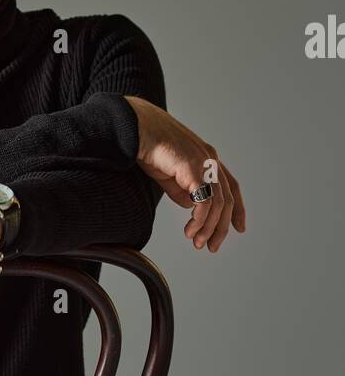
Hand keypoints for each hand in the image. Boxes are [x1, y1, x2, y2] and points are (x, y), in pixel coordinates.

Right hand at [124, 96, 246, 252]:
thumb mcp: (169, 176)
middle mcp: (211, 160)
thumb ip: (182, 191)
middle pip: (227, 200)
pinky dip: (199, 220)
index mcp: (207, 160)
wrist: (137, 130)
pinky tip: (190, 230)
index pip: (231, 187)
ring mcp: (205, 163)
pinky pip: (204, 202)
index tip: (238, 228)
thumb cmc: (149, 147)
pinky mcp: (194, 169)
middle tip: (211, 246)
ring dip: (208, 227)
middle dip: (221, 227)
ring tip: (197, 242)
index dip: (236, 209)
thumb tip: (191, 207)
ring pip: (217, 204)